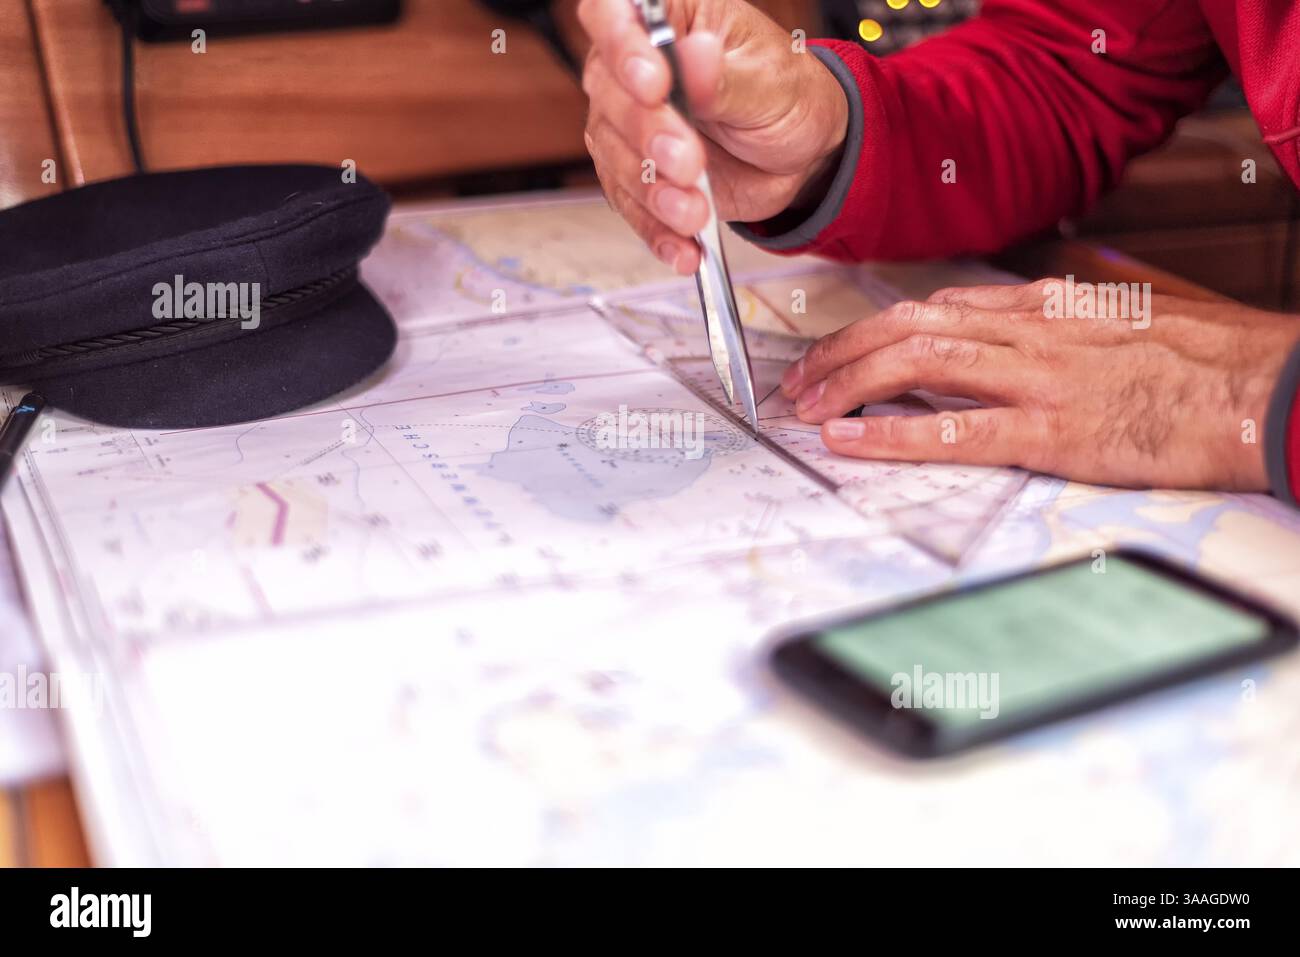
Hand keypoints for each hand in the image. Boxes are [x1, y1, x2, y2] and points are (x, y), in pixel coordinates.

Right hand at [577, 0, 847, 273]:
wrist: (801, 155)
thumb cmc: (787, 97)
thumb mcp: (771, 81)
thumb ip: (726, 78)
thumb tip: (695, 59)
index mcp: (669, 21)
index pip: (614, 15)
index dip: (622, 46)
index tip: (654, 83)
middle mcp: (635, 69)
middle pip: (609, 94)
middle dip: (648, 135)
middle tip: (689, 161)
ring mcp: (630, 125)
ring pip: (614, 157)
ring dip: (653, 192)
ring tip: (695, 210)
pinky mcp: (637, 176)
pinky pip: (632, 208)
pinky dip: (657, 232)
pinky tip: (682, 248)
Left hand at [779, 280, 1299, 490]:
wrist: (1269, 386)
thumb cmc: (1209, 359)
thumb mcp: (1131, 315)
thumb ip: (1071, 315)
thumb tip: (1030, 315)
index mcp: (1048, 305)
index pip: (937, 309)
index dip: (875, 330)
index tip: (841, 352)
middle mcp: (1032, 329)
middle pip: (909, 328)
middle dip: (842, 353)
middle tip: (800, 382)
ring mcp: (1039, 378)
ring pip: (918, 366)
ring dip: (850, 384)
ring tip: (805, 406)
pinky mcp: (1054, 431)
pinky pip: (955, 430)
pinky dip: (892, 433)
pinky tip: (849, 439)